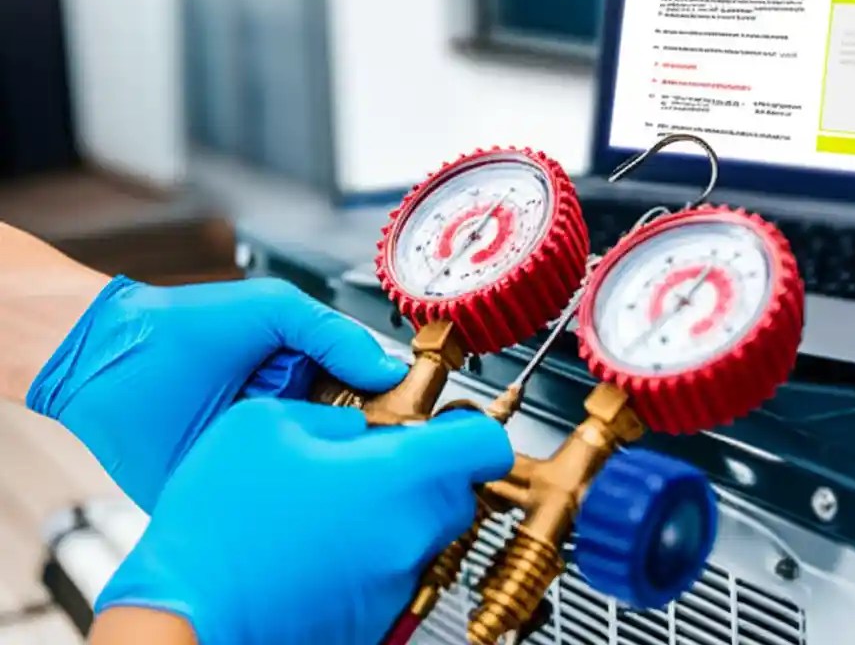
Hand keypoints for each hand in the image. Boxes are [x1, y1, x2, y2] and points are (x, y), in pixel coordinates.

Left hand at [25, 276, 408, 511]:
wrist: (107, 357)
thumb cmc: (185, 325)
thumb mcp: (274, 308)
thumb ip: (334, 333)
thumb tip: (390, 371)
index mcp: (307, 378)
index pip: (368, 399)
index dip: (393, 411)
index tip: (413, 422)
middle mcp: (289, 418)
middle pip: (348, 443)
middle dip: (367, 451)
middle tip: (384, 457)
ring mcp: (260, 455)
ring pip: (312, 478)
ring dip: (329, 479)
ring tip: (341, 476)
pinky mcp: (227, 488)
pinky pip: (264, 505)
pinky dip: (282, 504)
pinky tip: (298, 497)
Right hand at [96, 399, 513, 644]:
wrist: (186, 619)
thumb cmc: (217, 530)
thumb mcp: (264, 424)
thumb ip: (331, 416)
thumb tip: (353, 427)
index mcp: (398, 479)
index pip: (488, 447)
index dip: (474, 429)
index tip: (454, 426)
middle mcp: (410, 535)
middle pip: (458, 492)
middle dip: (427, 471)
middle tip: (375, 460)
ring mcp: (395, 584)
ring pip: (422, 533)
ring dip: (393, 513)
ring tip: (329, 504)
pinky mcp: (375, 618)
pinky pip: (389, 571)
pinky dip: (366, 553)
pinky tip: (315, 544)